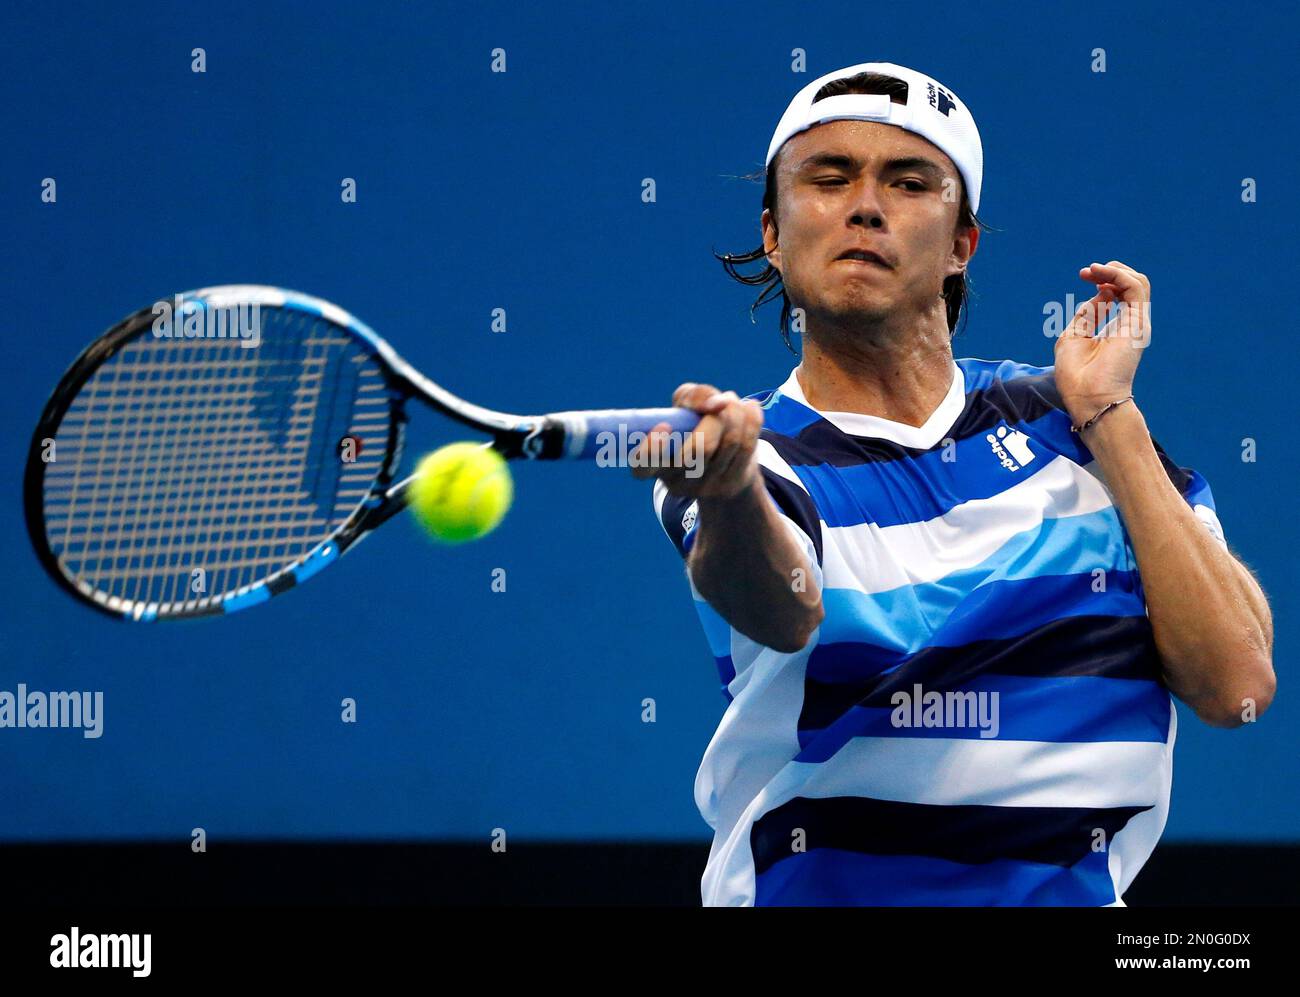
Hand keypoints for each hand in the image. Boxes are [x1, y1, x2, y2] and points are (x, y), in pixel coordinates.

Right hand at [630, 382, 762, 498]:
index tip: (664, 426)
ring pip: (730, 441)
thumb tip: (716, 403)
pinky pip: (749, 444)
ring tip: (731, 403)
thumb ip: (691, 396)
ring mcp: (706, 486)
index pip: (641, 466)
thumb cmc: (694, 427)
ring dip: (735, 412)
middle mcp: (677, 481)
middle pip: (699, 449)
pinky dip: (752, 418)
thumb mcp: (684, 407)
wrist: (726, 458)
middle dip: (713, 418)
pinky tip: (750, 408)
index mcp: (655, 463)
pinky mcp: (733, 483)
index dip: (651, 448)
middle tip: (716, 406)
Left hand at [1054, 261, 1150, 426]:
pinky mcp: (1137, 323)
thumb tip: (1099, 294)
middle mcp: (1128, 324)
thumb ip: (1087, 315)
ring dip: (1115, 271)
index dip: (1101, 280)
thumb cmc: (1077, 375)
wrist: (1088, 397)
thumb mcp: (1073, 337)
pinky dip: (1119, 276)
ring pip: (1138, 283)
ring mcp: (1135, 323)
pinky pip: (1136, 288)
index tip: (1083, 275)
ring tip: (1094, 270)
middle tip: (1086, 272)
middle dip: (1108, 272)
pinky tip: (1101, 276)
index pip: (1116, 294)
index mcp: (1114, 328)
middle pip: (1130, 286)